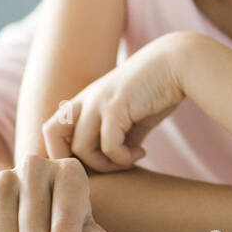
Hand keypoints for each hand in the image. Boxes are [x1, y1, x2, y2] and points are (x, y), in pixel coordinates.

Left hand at [41, 34, 186, 171]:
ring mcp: (98, 102)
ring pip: (81, 149)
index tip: (97, 163)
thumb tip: (118, 160)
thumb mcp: (134, 115)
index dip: (64, 151)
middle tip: (101, 168)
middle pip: (51, 134)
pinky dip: (124, 159)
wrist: (179, 63)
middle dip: (70, 159)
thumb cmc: (159, 87)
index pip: (53, 128)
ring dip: (106, 165)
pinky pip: (109, 147)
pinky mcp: (116, 107)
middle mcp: (86, 99)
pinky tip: (142, 153)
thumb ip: (122, 136)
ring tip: (129, 161)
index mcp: (86, 99)